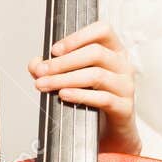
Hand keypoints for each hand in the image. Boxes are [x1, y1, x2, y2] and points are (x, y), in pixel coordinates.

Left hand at [29, 20, 141, 155]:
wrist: (110, 131)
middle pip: (96, 53)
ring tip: (45, 85)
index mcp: (112, 51)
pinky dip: (80, 95)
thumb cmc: (92, 100)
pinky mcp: (124, 107)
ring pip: (97, 75)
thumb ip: (53, 69)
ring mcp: (125, 86)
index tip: (54, 50)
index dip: (78, 37)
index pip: (103, 30)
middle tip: (41, 71)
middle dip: (63, 62)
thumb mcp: (72, 80)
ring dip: (65, 79)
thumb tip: (35, 64)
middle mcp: (122, 65)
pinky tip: (64, 95)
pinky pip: (103, 98)